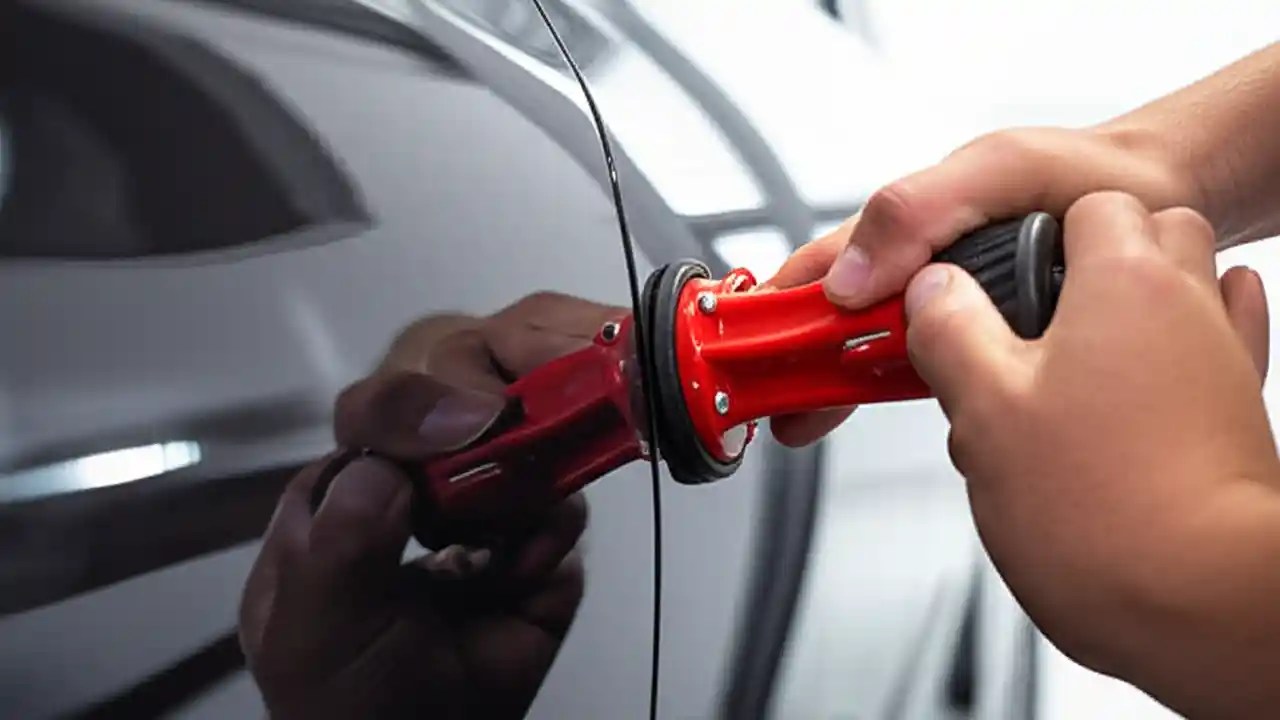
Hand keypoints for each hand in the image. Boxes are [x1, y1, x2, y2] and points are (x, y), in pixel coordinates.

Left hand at [240, 291, 623, 719]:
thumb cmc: (349, 701)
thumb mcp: (319, 621)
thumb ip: (342, 535)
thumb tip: (394, 462)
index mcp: (339, 508)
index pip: (376, 429)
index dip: (413, 418)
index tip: (451, 425)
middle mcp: (409, 509)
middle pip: (457, 436)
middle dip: (483, 450)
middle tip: (493, 471)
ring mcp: (474, 535)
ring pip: (517, 466)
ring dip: (518, 501)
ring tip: (501, 552)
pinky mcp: (533, 567)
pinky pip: (559, 520)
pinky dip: (549, 540)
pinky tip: (522, 574)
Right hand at [766, 125, 1200, 445]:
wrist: (1186, 199)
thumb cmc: (1097, 172)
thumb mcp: (998, 169)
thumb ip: (916, 210)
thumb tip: (849, 279)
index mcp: (917, 234)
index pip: (825, 276)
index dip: (782, 318)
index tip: (751, 363)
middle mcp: (943, 279)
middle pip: (857, 336)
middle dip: (827, 377)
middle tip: (795, 417)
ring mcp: (983, 322)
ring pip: (914, 373)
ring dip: (896, 396)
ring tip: (876, 419)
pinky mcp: (1027, 361)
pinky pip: (977, 396)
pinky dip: (966, 413)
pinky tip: (972, 426)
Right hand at [905, 192, 1278, 717]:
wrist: (1204, 602)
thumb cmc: (1108, 510)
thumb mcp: (985, 406)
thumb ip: (949, 329)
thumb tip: (931, 294)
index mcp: (1120, 278)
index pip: (1080, 206)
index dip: (1023, 238)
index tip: (964, 282)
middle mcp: (1184, 301)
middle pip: (1135, 234)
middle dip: (1076, 264)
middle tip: (1011, 321)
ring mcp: (1219, 355)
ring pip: (1174, 288)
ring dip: (1123, 306)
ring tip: (1057, 367)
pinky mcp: (1235, 411)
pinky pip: (1210, 346)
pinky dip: (1172, 350)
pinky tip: (1123, 389)